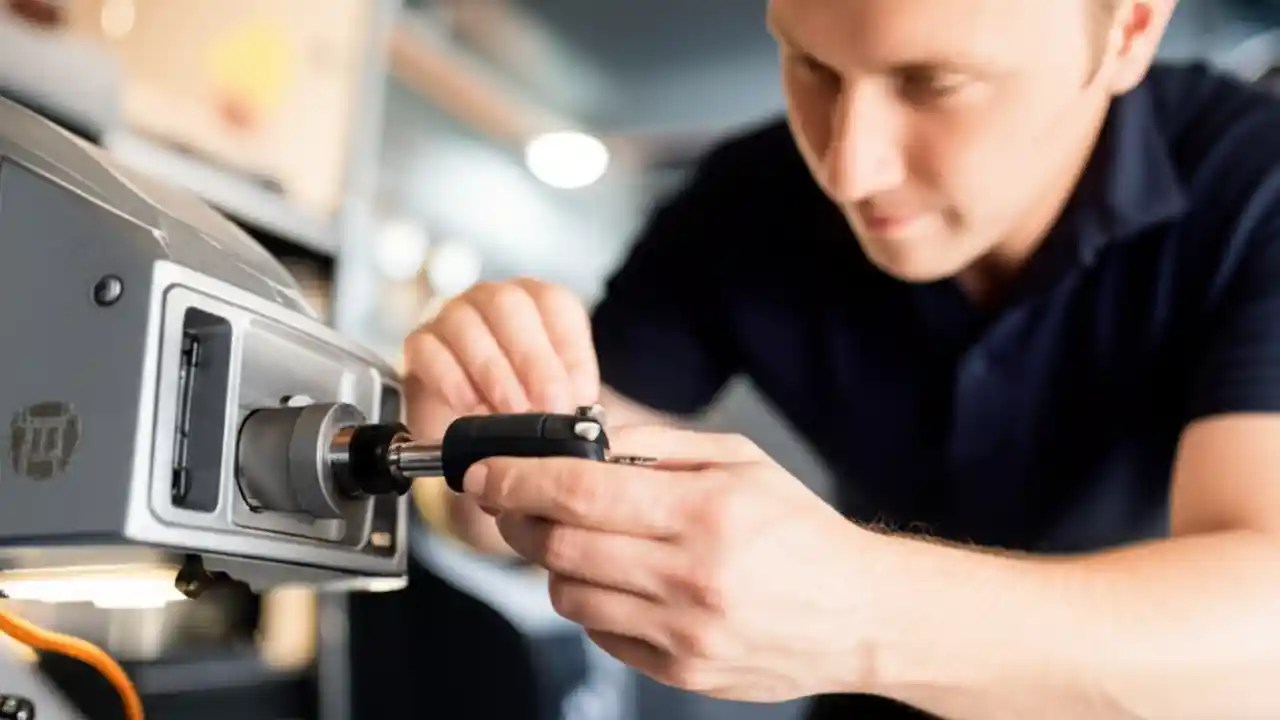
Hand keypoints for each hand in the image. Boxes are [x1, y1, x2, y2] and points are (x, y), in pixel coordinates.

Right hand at [403, 279, 598, 552]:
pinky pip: (427, 347)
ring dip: (492, 372)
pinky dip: (450, 378)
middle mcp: (493, 299)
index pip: (555, 302)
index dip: (568, 348)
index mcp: (536, 302)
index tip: (576, 395)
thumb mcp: (552, 399)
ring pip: (466, 323)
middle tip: (544, 408)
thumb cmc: (518, 402)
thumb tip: (579, 409)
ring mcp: (452, 315)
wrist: (466, 426)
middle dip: (532, 360)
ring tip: (508, 414)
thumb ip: (567, 395)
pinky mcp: (420, 343)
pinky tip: (468, 406)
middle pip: (509, 305)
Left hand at [463, 425, 876, 701]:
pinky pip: (600, 634)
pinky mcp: (680, 671)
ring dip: (555, 564)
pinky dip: (592, 602)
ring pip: (569, 596)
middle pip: (561, 547)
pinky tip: (618, 580)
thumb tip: (588, 441)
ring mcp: (683, 633)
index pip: (580, 492)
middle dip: (521, 518)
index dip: (517, 478)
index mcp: (706, 513)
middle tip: (515, 501)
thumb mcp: (742, 462)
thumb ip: (660, 445)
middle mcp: (691, 577)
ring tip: (580, 541)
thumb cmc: (801, 533)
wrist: (859, 614)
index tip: (485, 471)